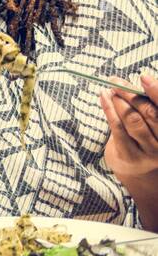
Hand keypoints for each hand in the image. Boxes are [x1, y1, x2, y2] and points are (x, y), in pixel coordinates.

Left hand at [101, 73, 157, 193]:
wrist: (143, 178)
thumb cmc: (148, 143)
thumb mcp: (155, 127)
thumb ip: (150, 109)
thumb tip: (136, 84)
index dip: (156, 92)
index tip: (144, 77)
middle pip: (150, 114)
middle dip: (132, 94)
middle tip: (117, 81)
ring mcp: (149, 152)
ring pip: (133, 121)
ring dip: (119, 101)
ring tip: (110, 88)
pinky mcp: (130, 157)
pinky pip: (118, 129)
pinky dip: (109, 110)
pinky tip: (103, 98)